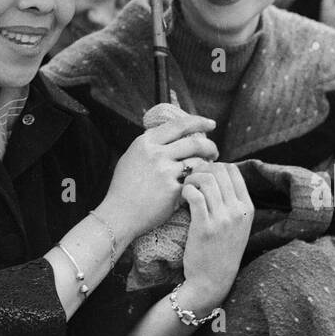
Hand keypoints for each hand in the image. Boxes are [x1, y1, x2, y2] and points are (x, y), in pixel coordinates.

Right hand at [101, 111, 217, 240]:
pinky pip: (193, 182)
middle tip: (214, 151)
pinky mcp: (172, 190)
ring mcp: (164, 171)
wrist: (119, 213)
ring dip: (208, 166)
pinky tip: (200, 186)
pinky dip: (199, 183)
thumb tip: (170, 136)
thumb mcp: (132, 156)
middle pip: (195, 142)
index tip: (211, 124)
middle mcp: (156, 153)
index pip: (179, 124)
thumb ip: (150, 145)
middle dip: (210, 146)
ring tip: (210, 169)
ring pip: (198, 162)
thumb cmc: (124, 187)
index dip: (199, 122)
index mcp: (146, 142)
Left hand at [180, 161, 254, 304]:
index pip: (233, 170)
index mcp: (247, 208)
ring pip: (206, 179)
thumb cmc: (220, 249)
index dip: (215, 166)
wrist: (212, 280)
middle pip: (219, 171)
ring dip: (192, 178)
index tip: (204, 174)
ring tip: (186, 188)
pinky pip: (194, 194)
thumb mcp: (237, 225)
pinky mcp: (204, 227)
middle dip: (201, 169)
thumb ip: (232, 201)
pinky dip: (186, 190)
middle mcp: (238, 211)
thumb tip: (216, 172)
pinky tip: (183, 197)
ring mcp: (222, 219)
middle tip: (191, 179)